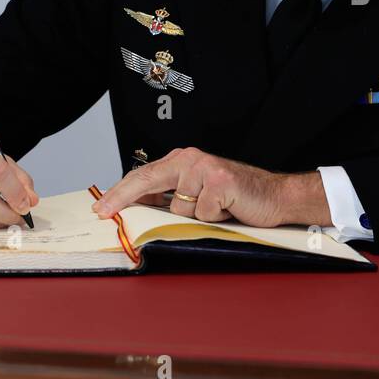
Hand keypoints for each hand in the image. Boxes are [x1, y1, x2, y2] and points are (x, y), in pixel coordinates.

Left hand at [93, 148, 330, 227]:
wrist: (276, 197)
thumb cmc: (237, 198)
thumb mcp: (199, 195)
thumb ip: (171, 196)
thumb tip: (138, 206)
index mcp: (184, 160)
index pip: (145, 175)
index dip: (120, 192)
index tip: (102, 207)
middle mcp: (192, 159)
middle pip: (148, 181)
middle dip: (123, 198)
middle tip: (104, 212)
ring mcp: (205, 168)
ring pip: (178, 208)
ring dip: (197, 217)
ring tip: (217, 210)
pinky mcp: (219, 181)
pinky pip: (201, 214)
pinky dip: (214, 219)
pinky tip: (228, 210)